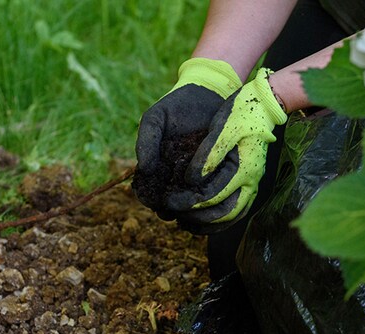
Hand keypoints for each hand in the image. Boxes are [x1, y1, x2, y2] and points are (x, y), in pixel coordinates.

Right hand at [133, 58, 241, 218]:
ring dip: (193, 208)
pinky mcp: (222, 171)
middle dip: (173, 209)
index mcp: (161, 172)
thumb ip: (146, 142)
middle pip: (175, 206)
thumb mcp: (154, 120)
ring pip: (196, 204)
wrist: (205, 94)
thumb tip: (142, 170)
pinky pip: (218, 190)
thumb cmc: (175, 107)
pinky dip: (214, 195)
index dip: (151, 201)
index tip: (154, 201)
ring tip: (191, 202)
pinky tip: (209, 193)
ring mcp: (201, 178)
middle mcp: (180, 180)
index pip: (152, 195)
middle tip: (174, 206)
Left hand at [170, 68, 287, 233]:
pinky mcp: (249, 182)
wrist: (264, 103)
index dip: (189, 201)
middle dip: (197, 217)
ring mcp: (253, 184)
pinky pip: (236, 210)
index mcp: (244, 169)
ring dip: (208, 223)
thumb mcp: (223, 127)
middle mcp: (251, 182)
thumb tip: (193, 179)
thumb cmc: (242, 111)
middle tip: (173, 214)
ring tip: (184, 223)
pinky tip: (200, 218)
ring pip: (231, 216)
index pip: (213, 196)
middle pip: (223, 213)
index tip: (169, 201)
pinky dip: (219, 219)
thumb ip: (210, 153)